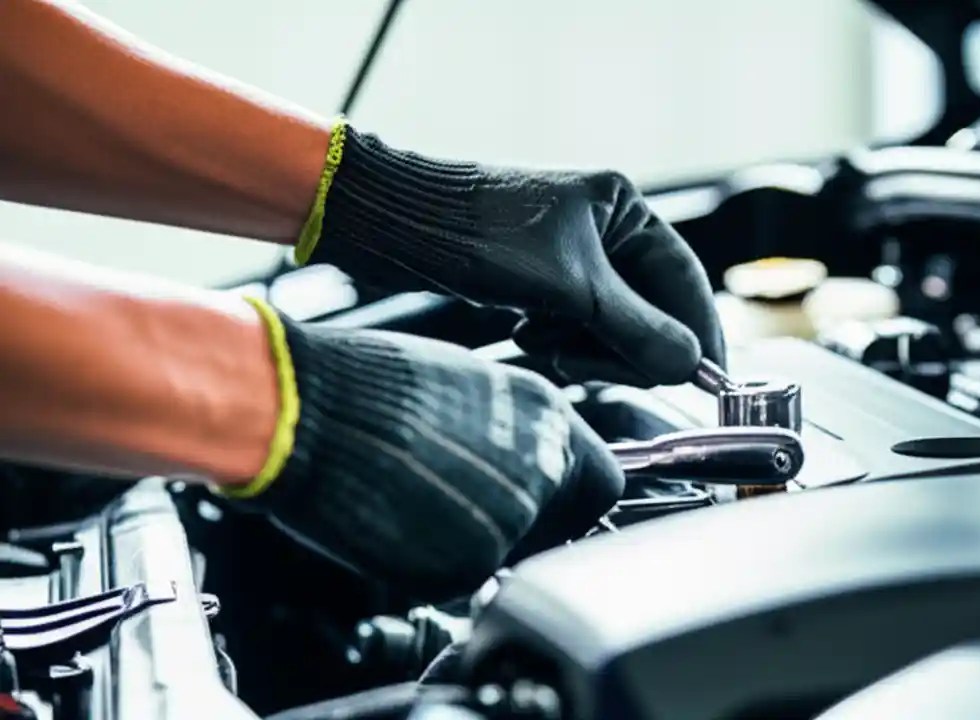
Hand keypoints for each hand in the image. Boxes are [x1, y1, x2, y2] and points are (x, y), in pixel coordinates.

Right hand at [226, 315, 623, 601]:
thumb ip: (515, 432)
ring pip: (508, 555)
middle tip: (457, 500)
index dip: (572, 500)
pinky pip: (461, 580)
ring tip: (414, 500)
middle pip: (559, 526)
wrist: (303, 411)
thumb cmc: (366, 386)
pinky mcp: (463, 563)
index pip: (602, 485)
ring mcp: (507, 520)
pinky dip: (432, 565)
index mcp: (547, 417)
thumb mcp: (467, 388)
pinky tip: (396, 522)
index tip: (549, 502)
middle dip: (520, 524)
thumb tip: (529, 461)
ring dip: (471, 542)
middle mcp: (542, 469)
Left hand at [306, 126, 725, 386]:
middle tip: (587, 362)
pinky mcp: (542, 280)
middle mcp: (604, 227)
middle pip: (649, 308)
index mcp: (622, 207)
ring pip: (610, 324)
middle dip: (621, 344)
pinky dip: (557, 339)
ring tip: (543, 338)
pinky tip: (525, 330)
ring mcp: (572, 256)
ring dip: (583, 345)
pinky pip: (574, 326)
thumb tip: (688, 364)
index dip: (700, 331)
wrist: (394, 224)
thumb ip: (634, 330)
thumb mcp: (568, 289)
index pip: (684, 277)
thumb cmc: (477, 234)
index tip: (712, 378)